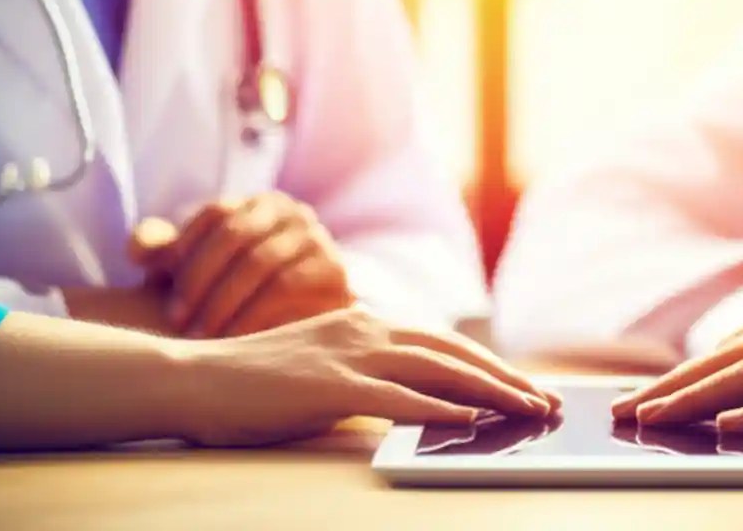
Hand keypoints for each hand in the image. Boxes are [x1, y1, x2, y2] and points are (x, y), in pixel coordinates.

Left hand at [130, 193, 353, 337]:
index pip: (217, 214)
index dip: (184, 247)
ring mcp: (318, 239)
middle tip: (176, 320)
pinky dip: (252, 314)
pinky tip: (232, 338)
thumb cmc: (243, 293)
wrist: (310, 322)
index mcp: (261, 204)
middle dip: (199, 279)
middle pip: (237, 235)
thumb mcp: (201, 268)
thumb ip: (164, 252)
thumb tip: (137, 250)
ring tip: (200, 335)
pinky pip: (286, 288)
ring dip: (223, 302)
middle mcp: (295, 213)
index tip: (157, 284)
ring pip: (260, 263)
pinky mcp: (333, 272)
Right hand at [182, 307, 558, 446]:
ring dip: (491, 392)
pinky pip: (400, 397)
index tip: (524, 384)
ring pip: (440, 371)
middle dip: (506, 377)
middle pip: (454, 352)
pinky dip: (441, 409)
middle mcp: (366, 328)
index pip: (442, 343)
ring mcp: (350, 354)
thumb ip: (366, 373)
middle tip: (547, 399)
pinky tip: (472, 422)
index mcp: (365, 321)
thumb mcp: (322, 368)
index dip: (489, 364)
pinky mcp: (333, 385)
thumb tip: (412, 396)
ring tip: (529, 410)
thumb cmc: (254, 382)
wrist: (195, 379)